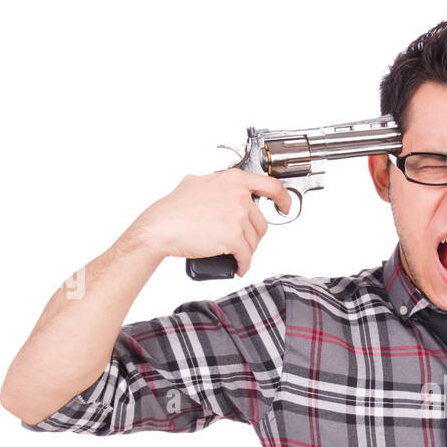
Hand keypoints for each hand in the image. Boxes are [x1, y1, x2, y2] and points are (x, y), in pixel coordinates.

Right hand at [126, 169, 292, 277]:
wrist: (160, 227)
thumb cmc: (173, 209)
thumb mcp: (196, 183)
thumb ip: (215, 183)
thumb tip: (220, 187)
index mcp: (233, 180)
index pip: (271, 186)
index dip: (284, 198)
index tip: (285, 207)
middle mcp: (239, 195)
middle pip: (261, 222)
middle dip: (251, 236)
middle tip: (237, 242)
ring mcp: (238, 216)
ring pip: (254, 241)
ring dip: (246, 250)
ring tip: (232, 253)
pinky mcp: (234, 237)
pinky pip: (247, 256)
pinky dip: (243, 264)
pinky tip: (238, 267)